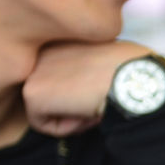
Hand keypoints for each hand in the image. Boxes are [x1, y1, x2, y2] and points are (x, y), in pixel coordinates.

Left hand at [23, 40, 151, 136]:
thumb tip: (82, 92)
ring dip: (71, 116)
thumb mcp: (104, 59)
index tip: (102, 89)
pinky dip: (67, 127)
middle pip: (51, 93)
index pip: (60, 76)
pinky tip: (85, 111)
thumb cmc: (132, 68)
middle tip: (97, 100)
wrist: (131, 74)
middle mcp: (39, 49)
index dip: (83, 90)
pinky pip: (44, 125)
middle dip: (72, 104)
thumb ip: (85, 68)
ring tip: (93, 105)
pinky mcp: (32, 92)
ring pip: (45, 110)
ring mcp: (32, 70)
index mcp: (59, 37)